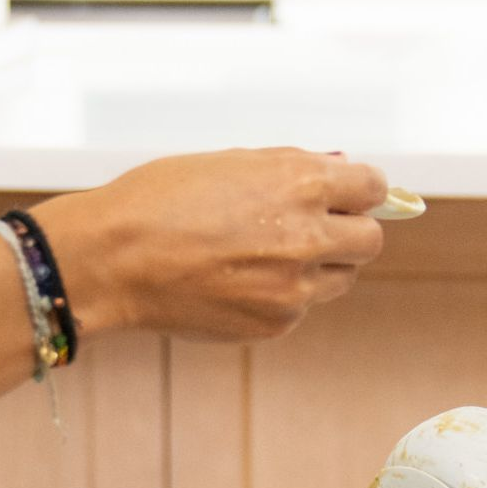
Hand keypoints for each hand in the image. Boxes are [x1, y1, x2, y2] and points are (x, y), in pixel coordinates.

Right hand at [29, 149, 388, 340]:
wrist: (114, 259)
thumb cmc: (159, 201)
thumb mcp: (230, 163)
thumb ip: (289, 169)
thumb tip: (335, 172)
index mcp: (302, 184)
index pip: (372, 189)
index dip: (357, 191)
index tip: (346, 196)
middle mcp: (308, 237)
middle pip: (369, 241)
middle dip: (348, 231)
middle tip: (313, 229)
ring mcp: (294, 287)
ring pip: (339, 279)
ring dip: (318, 267)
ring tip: (263, 257)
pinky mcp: (275, 323)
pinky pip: (299, 307)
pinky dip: (279, 296)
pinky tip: (235, 282)